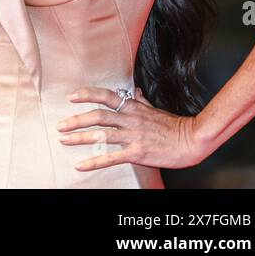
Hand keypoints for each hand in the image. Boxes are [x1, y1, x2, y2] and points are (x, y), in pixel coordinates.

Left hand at [57, 86, 206, 171]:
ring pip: (101, 135)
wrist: (193, 140)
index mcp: (133, 107)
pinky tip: (81, 164)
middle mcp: (130, 119)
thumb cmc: (174, 126)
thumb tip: (135, 91)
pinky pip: (111, 157)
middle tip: (60, 125)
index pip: (106, 96)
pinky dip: (94, 161)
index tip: (71, 97)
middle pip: (98, 116)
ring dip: (79, 137)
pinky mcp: (137, 153)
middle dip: (76, 120)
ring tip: (64, 140)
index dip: (87, 95)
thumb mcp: (155, 109)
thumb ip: (141, 101)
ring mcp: (133, 136)